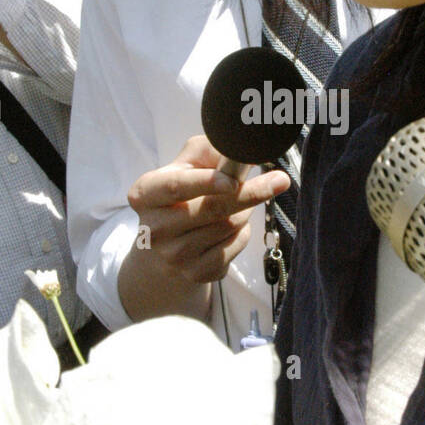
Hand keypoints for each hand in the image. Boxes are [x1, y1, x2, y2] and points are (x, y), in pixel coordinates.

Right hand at [118, 134, 289, 321]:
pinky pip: (235, 245)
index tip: (234, 180)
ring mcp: (175, 256)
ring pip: (230, 226)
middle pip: (213, 209)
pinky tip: (232, 226)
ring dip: (245, 209)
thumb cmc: (180, 193)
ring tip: (238, 201)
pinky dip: (243, 232)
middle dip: (250, 192)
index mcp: (145, 195)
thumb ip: (208, 151)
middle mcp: (155, 228)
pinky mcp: (196, 273)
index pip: (177, 186)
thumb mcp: (184, 165)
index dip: (207, 182)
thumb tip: (242, 153)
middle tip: (279, 179)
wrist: (165, 246)